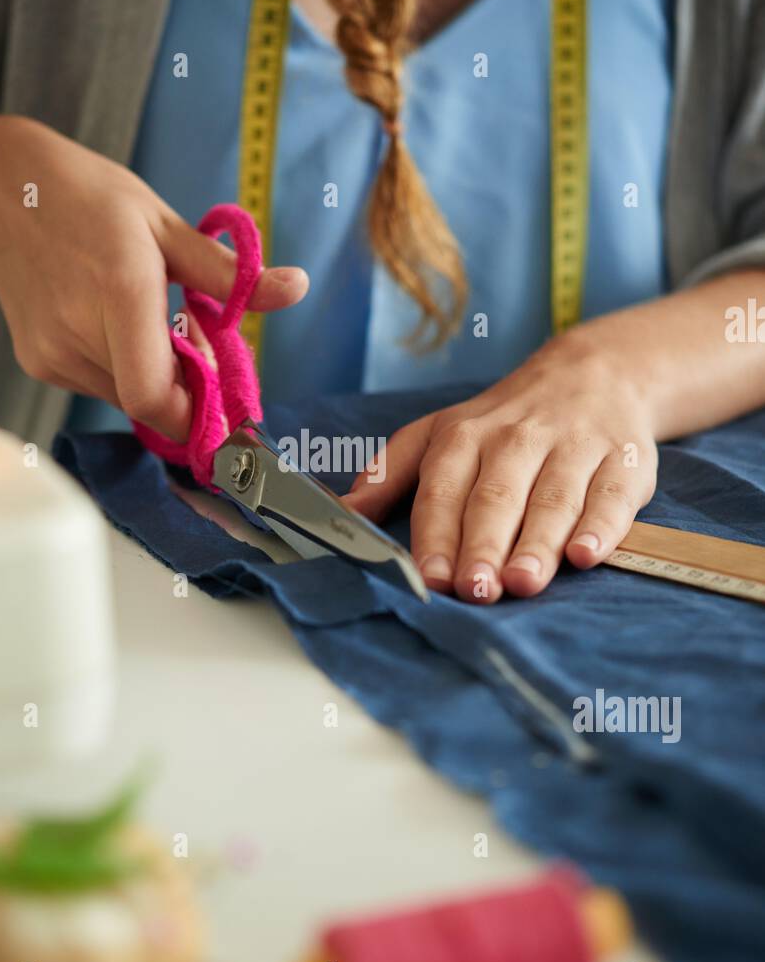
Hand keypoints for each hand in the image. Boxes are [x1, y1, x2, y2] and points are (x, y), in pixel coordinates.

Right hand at [0, 117, 307, 439]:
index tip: (226, 405)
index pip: (155, 397)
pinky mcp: (38, 363)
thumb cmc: (92, 199)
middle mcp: (79, 330)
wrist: (3, 194)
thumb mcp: (166, 224)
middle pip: (150, 402)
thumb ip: (228, 273)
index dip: (196, 417)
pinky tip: (117, 325)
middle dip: (188, 390)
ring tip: (153, 323)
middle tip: (200, 344)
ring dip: (156, 379)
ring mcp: (52, 353)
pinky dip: (124, 371)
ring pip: (125, 399)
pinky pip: (99, 387)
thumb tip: (298, 288)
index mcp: (121, 290)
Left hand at [345, 334, 657, 601]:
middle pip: (497, 497)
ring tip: (523, 582)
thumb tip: (338, 512)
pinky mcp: (623, 460)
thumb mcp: (438, 434)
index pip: (444, 491)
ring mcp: (573, 448)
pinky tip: (587, 555)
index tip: (430, 577)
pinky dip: (602, 526)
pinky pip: (611, 495)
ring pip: (553, 499)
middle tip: (477, 589)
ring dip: (538, 543)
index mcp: (463, 437)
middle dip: (484, 545)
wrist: (594, 372)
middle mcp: (516, 440)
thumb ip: (389, 475)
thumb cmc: (502, 423)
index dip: (436, 536)